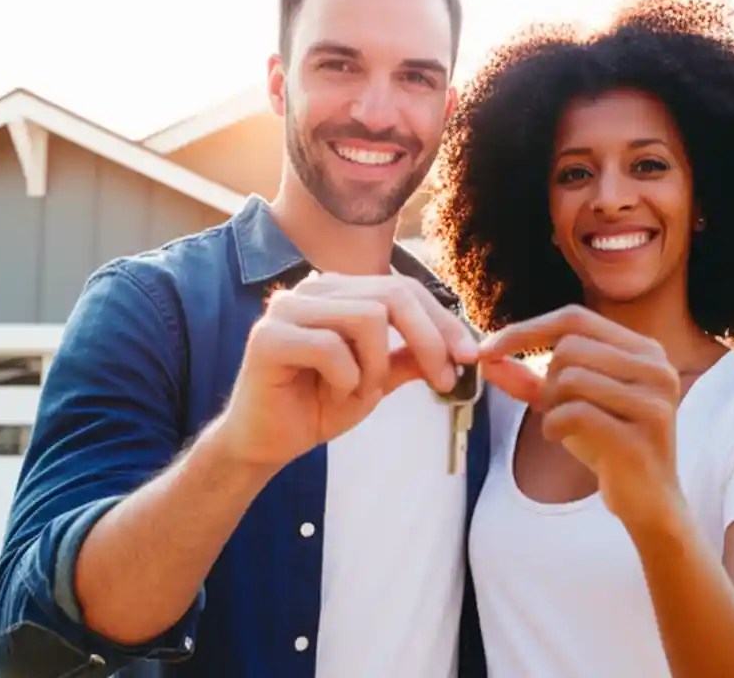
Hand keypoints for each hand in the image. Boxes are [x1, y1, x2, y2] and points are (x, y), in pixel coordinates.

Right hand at [214, 272, 477, 470]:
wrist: (265, 444)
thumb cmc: (315, 407)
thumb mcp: (376, 380)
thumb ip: (409, 357)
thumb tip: (457, 346)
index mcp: (338, 291)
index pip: (403, 289)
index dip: (442, 321)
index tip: (469, 355)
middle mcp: (312, 289)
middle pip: (392, 295)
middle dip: (429, 339)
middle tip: (444, 380)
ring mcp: (287, 308)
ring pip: (367, 317)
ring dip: (376, 367)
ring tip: (358, 391)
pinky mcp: (268, 337)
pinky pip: (331, 347)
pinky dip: (345, 379)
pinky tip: (330, 394)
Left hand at [479, 305, 683, 526]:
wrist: (647, 501)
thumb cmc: (607, 444)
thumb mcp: (567, 403)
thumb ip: (528, 379)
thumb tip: (485, 358)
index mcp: (644, 349)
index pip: (574, 318)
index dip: (527, 329)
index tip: (489, 348)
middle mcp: (656, 368)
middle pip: (569, 348)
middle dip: (547, 380)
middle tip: (553, 408)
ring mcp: (653, 401)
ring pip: (571, 378)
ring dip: (551, 406)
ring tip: (562, 425)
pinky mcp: (640, 436)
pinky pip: (576, 413)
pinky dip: (553, 425)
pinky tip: (558, 438)